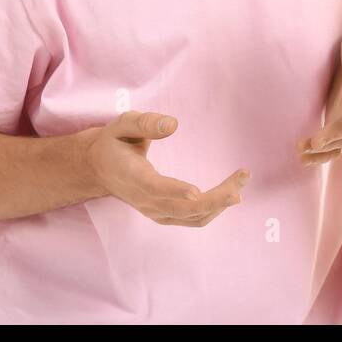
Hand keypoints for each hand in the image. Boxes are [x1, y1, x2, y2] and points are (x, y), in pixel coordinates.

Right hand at [84, 111, 248, 226]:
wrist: (99, 168)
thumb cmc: (114, 142)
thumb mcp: (123, 125)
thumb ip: (145, 123)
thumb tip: (173, 124)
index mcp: (132, 177)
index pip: (154, 188)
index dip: (175, 191)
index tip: (196, 192)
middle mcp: (144, 200)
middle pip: (181, 208)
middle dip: (213, 199)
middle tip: (240, 185)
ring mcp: (155, 211)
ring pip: (191, 216)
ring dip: (219, 203)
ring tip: (242, 180)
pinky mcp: (165, 214)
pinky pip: (192, 219)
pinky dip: (213, 209)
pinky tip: (230, 193)